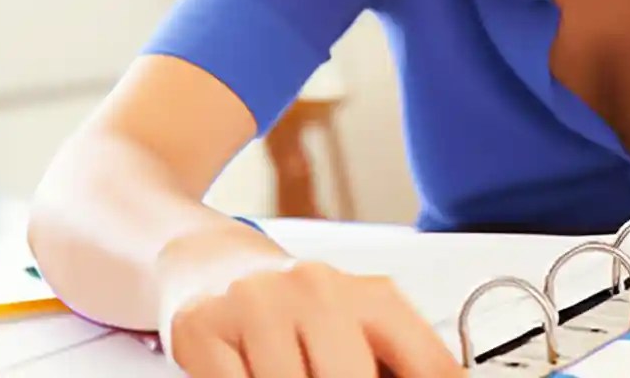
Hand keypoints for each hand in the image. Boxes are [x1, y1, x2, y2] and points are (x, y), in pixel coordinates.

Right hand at [165, 260, 463, 377]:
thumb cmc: (296, 308)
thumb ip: (399, 362)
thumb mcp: (358, 328)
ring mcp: (258, 305)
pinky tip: (250, 372)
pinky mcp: (203, 326)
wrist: (212, 263)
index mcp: (373, 296)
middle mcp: (319, 291)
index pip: (427, 365)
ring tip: (291, 371)